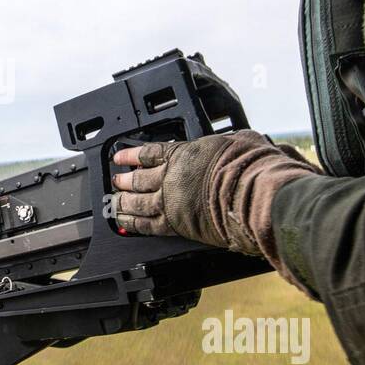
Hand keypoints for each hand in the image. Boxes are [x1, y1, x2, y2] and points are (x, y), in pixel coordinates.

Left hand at [110, 131, 317, 258]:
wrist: (250, 195)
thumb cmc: (250, 168)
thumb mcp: (242, 142)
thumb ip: (235, 141)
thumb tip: (246, 139)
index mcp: (184, 154)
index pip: (151, 153)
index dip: (132, 155)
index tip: (121, 157)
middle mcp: (172, 177)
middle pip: (140, 178)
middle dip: (125, 180)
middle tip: (117, 180)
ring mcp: (170, 201)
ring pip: (138, 201)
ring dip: (123, 201)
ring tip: (114, 202)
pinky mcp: (175, 225)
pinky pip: (147, 224)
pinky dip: (132, 223)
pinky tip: (124, 222)